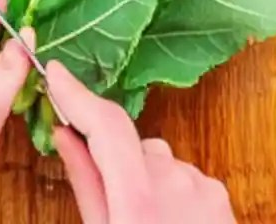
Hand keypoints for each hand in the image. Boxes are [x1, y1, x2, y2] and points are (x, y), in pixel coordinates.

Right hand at [48, 61, 235, 223]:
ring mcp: (203, 186)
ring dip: (143, 178)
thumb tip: (64, 135)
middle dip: (113, 159)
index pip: (107, 124)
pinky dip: (169, 191)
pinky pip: (183, 176)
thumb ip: (86, 183)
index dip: (78, 94)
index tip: (55, 73)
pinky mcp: (221, 194)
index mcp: (138, 197)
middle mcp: (175, 182)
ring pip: (158, 160)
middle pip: (132, 144)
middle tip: (107, 203)